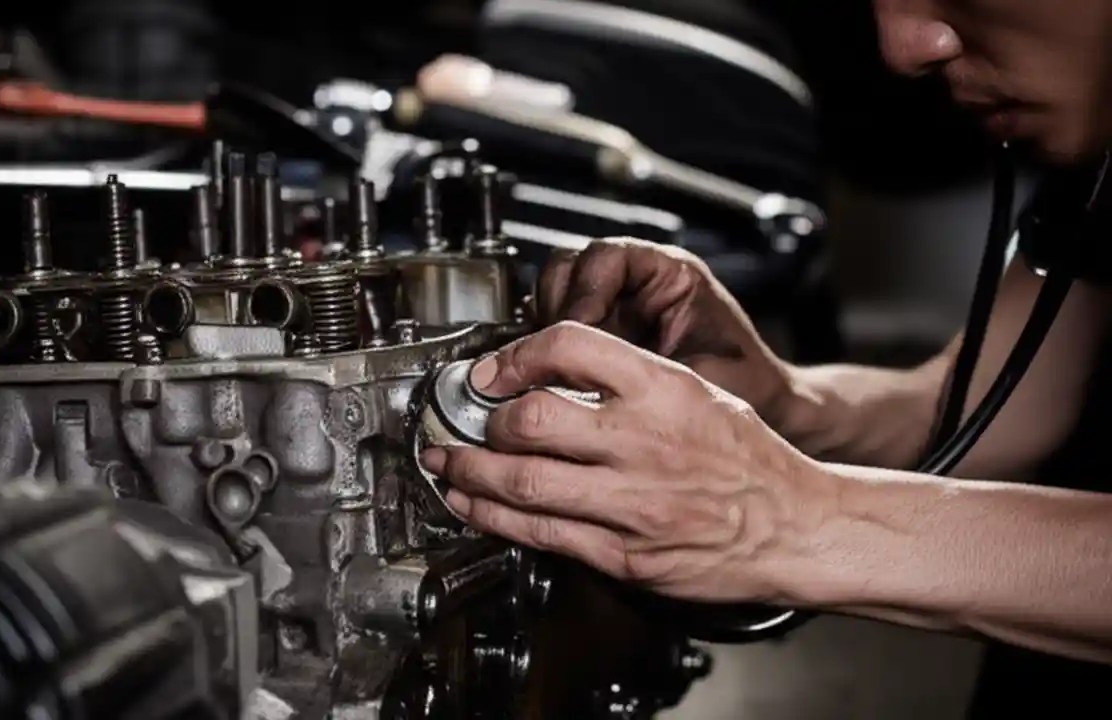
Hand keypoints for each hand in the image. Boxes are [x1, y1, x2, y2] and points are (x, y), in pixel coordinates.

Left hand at [420, 322, 838, 603]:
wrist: (798, 526)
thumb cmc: (748, 458)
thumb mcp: (697, 391)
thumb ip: (627, 379)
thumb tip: (551, 372)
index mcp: (664, 389)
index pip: (571, 346)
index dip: (516, 354)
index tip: (492, 369)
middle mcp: (645, 442)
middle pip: (533, 419)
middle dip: (484, 420)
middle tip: (466, 419)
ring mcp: (634, 503)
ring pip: (526, 483)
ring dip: (471, 472)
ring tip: (447, 462)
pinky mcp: (626, 555)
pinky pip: (544, 534)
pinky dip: (496, 517)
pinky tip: (474, 504)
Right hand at [536, 237, 793, 423]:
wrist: (764, 403)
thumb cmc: (746, 383)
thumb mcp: (699, 374)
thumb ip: (646, 369)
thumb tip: (589, 373)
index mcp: (669, 273)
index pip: (605, 258)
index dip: (584, 294)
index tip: (576, 330)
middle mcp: (637, 281)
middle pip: (569, 268)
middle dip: (555, 307)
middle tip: (554, 348)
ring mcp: (614, 305)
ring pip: (554, 292)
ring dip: (546, 324)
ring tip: (552, 362)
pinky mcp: (600, 332)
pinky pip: (557, 325)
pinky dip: (549, 344)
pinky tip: (554, 373)